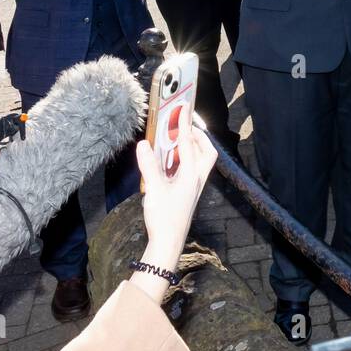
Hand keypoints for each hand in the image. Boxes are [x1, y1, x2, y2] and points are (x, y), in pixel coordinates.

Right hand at [131, 114, 216, 300]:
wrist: (169, 242)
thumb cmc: (164, 218)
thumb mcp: (154, 189)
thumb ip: (149, 166)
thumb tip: (144, 144)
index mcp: (191, 174)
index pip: (188, 143)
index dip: (184, 124)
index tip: (182, 108)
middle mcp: (196, 178)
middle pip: (206, 151)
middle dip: (198, 136)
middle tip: (184, 125)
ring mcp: (193, 186)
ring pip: (200, 160)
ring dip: (191, 147)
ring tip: (177, 138)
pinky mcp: (187, 192)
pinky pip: (191, 169)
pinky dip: (184, 159)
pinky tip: (170, 160)